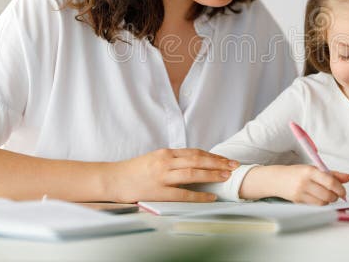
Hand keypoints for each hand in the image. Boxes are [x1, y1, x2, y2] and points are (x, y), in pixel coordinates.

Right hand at [104, 148, 238, 202]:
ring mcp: (162, 176)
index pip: (195, 152)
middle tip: (234, 166)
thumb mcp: (154, 159)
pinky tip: (210, 197)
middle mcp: (166, 162)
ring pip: (193, 172)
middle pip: (198, 159)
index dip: (213, 155)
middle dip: (218, 162)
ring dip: (212, 174)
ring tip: (226, 177)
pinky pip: (183, 193)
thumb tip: (193, 162)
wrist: (113, 180)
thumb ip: (172, 160)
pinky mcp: (158, 191)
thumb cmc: (134, 171)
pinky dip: (199, 195)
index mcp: (166, 153)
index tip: (226, 159)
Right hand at [242, 165, 348, 204]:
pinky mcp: (298, 201)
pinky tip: (318, 198)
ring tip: (326, 196)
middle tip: (336, 194)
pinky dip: (320, 204)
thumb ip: (332, 174)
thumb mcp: (314, 169)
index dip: (340, 189)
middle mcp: (305, 182)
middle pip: (328, 195)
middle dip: (335, 196)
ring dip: (328, 201)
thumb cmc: (297, 173)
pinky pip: (315, 206)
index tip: (343, 191)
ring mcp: (300, 193)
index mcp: (310, 171)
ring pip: (322, 203)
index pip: (330, 182)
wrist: (276, 179)